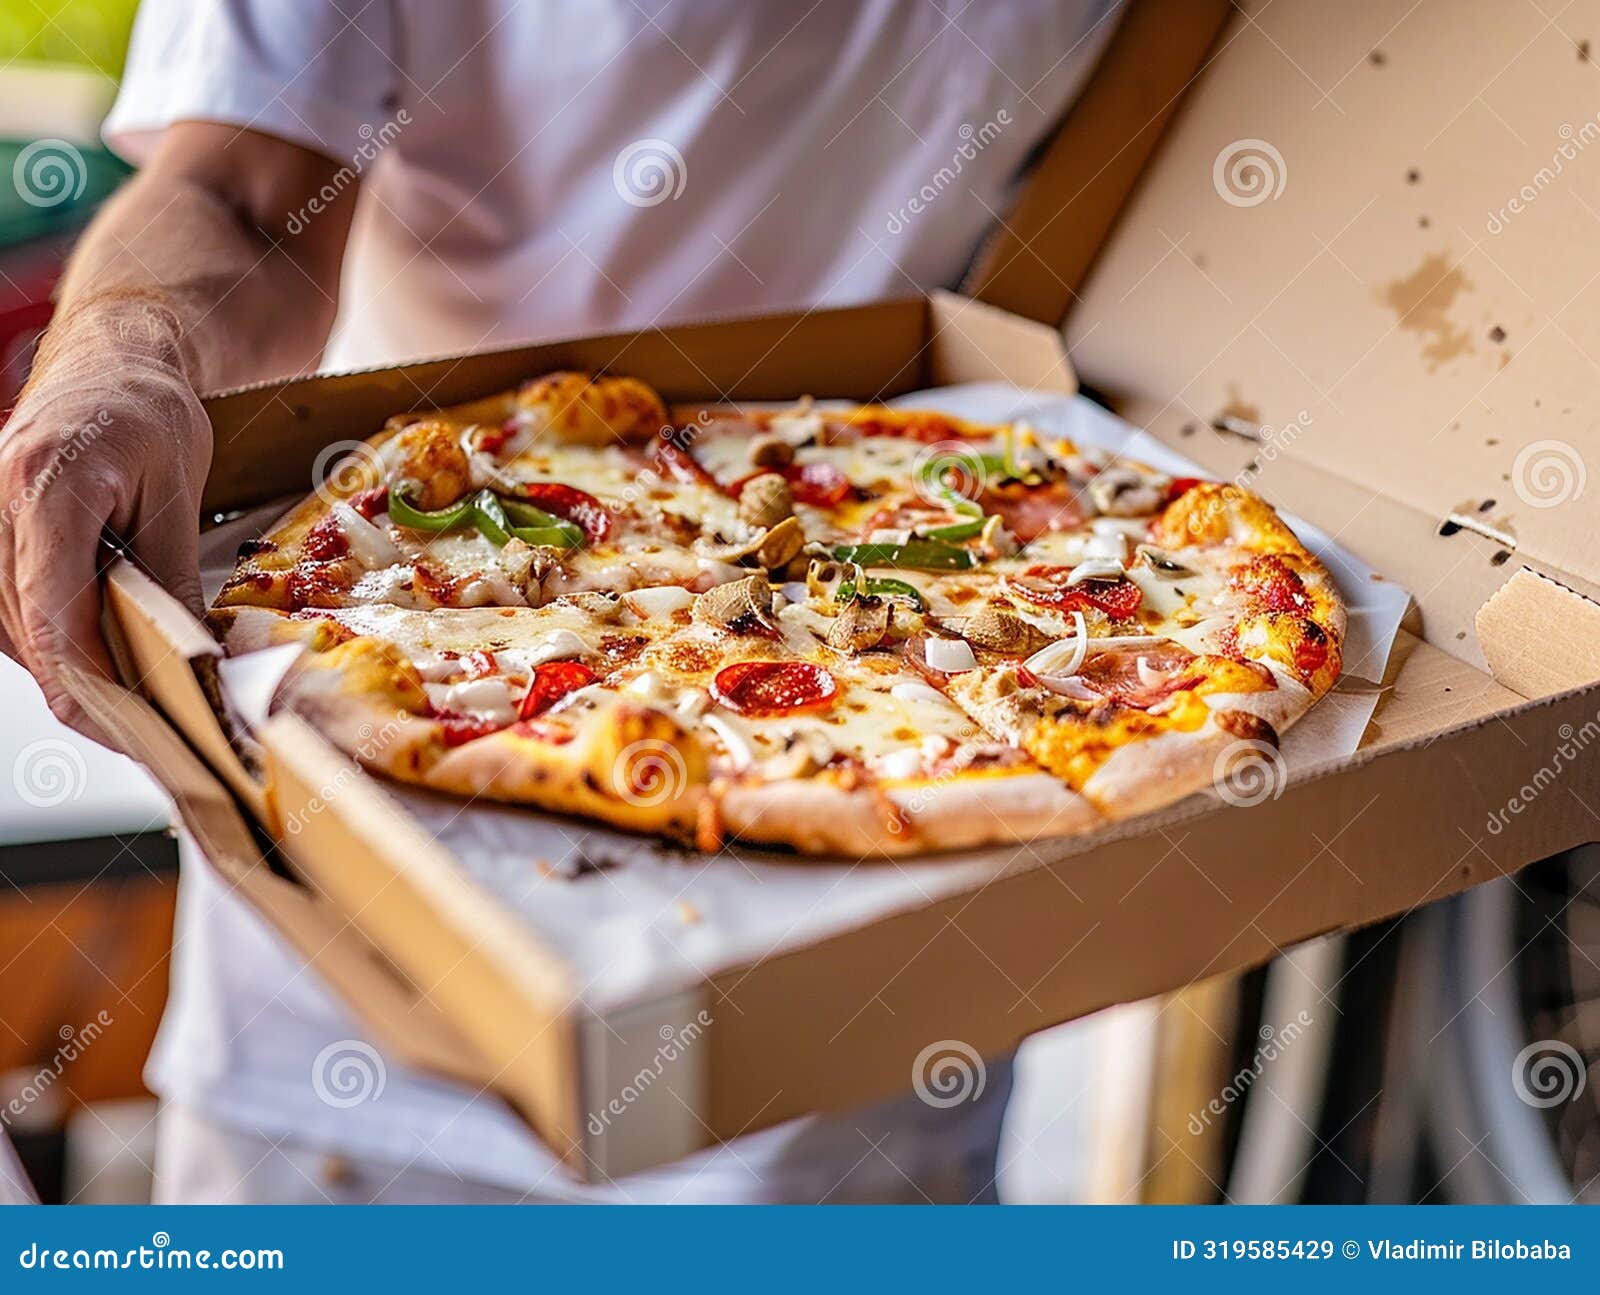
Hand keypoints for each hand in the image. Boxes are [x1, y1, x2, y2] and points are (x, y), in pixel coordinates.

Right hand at [0, 303, 211, 742]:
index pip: (52, 611)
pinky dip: (52, 642)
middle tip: (152, 730)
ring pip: (11, 632)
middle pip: (27, 632)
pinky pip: (7, 612)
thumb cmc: (148, 417)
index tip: (135, 726)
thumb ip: (167, 575)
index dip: (92, 680)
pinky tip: (100, 658)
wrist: (110, 365)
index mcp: (45, 486)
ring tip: (137, 700)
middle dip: (90, 688)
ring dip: (70, 670)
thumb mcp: (178, 495)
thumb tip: (184, 658)